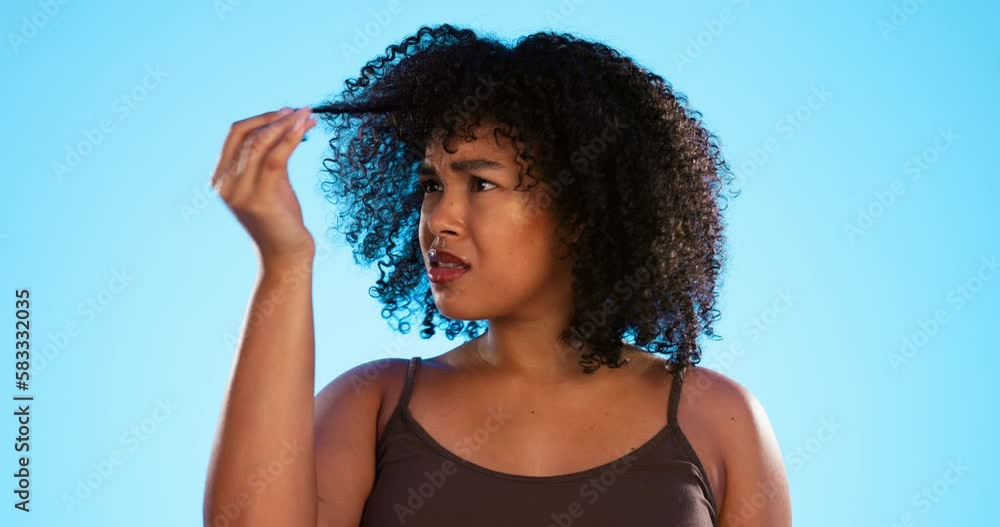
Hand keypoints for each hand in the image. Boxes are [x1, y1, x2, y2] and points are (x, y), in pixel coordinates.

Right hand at [211, 107, 317, 264]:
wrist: (286, 255)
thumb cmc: (282, 219)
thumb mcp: (272, 182)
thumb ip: (271, 155)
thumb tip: (289, 123)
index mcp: (221, 177)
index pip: (236, 134)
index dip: (261, 118)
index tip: (287, 111)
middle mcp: (225, 184)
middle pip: (245, 134)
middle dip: (274, 118)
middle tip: (301, 111)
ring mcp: (240, 192)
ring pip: (260, 143)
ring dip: (286, 124)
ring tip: (308, 115)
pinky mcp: (260, 199)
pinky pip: (275, 158)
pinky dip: (291, 138)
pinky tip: (305, 128)